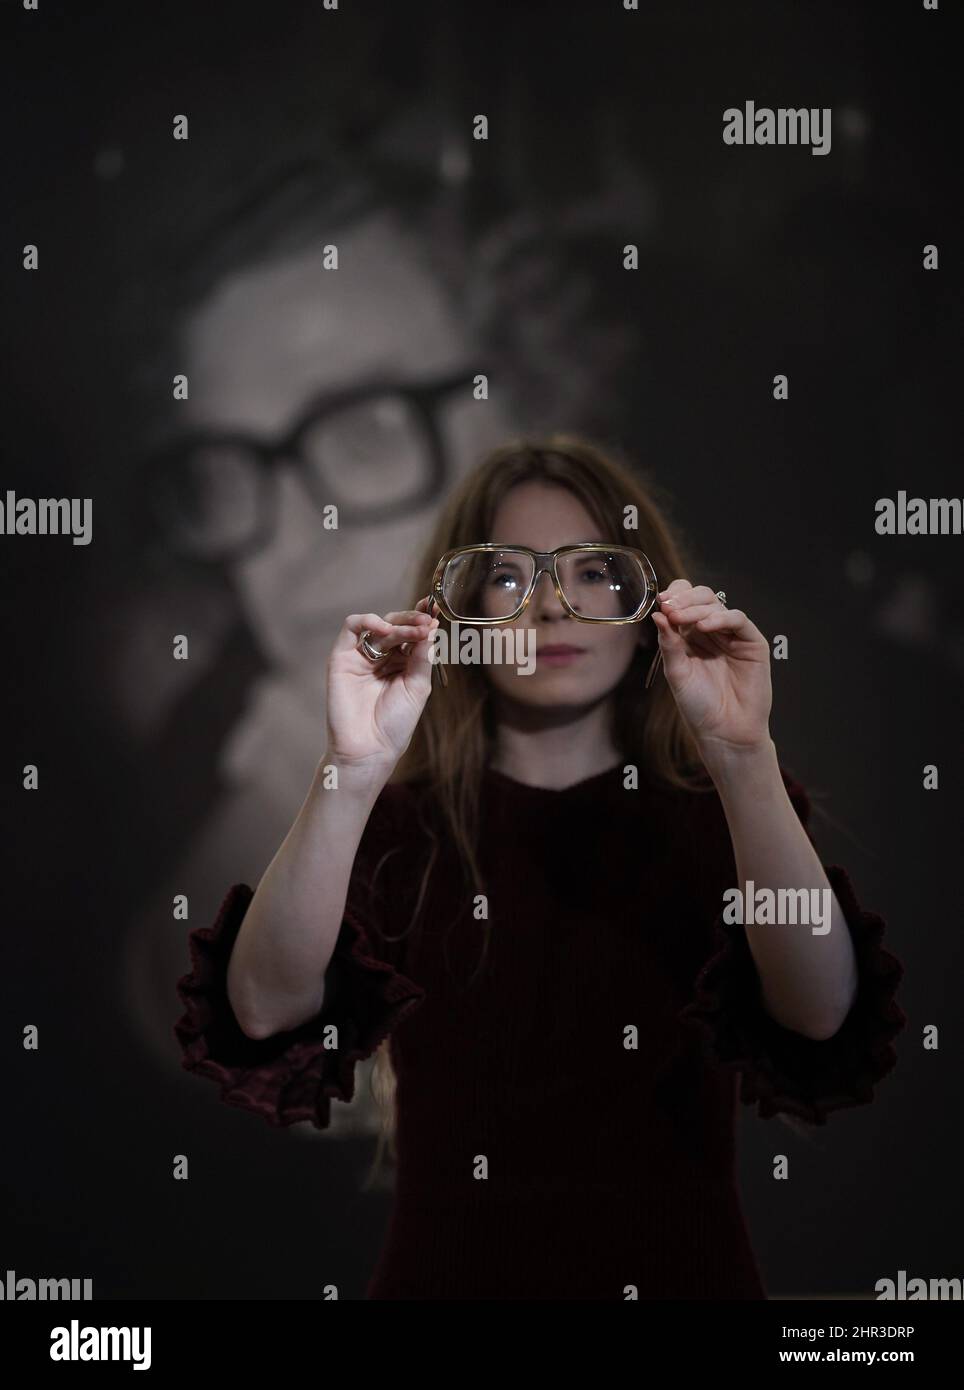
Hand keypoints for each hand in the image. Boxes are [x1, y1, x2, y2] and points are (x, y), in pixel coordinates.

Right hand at [325, 597, 437, 773]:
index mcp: (402, 664)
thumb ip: (423, 656)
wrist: (369, 748)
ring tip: (415, 630)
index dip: (423, 619)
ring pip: (380, 625)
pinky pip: (352, 627)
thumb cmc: (395, 724)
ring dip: (399, 623)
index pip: (412, 634)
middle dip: (414, 620)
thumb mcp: (418, 687)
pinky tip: (385, 629)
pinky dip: (368, 620)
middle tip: (428, 621)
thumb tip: (431, 627)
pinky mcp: (342, 657)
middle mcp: (382, 657)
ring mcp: (361, 656)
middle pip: (398, 625)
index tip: (436, 608)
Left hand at [651, 580, 771, 754]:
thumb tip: (657, 615)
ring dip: (696, 608)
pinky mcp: (752, 642)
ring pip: (717, 605)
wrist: (724, 730)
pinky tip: (705, 626)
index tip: (661, 600)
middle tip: (670, 608)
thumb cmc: (699, 705)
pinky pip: (738, 620)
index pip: (684, 602)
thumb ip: (668, 644)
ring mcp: (731, 635)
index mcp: (690, 635)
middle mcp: (711, 631)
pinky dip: (721, 618)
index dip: (674, 596)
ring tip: (681, 618)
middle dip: (683, 599)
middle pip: (700, 597)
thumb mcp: (676, 672)